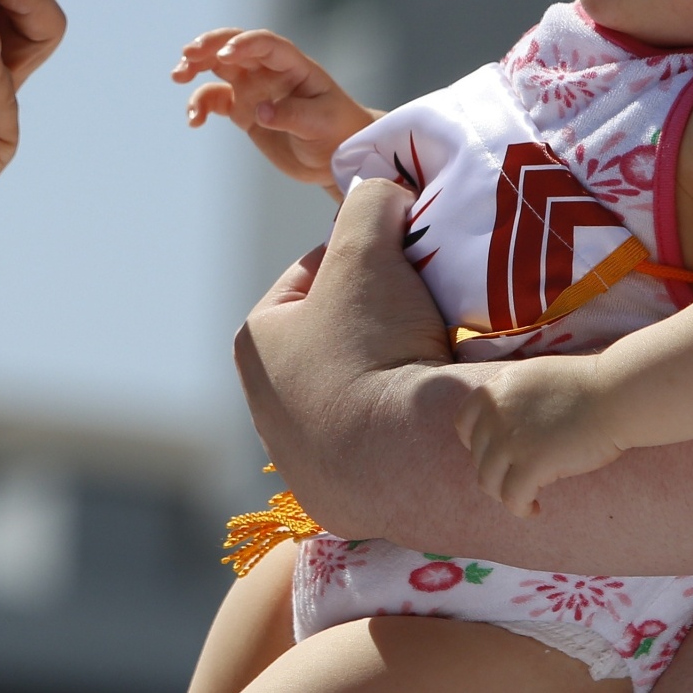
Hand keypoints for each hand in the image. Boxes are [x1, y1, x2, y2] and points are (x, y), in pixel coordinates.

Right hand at [173, 28, 378, 188]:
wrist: (336, 156)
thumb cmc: (338, 133)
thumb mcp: (322, 124)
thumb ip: (293, 116)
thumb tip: (259, 111)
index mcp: (294, 66)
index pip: (267, 45)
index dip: (244, 44)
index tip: (223, 55)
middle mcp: (270, 71)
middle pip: (235, 46)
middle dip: (209, 45)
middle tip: (187, 55)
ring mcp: (255, 88)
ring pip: (218, 66)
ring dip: (196, 65)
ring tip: (178, 76)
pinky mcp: (243, 110)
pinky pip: (215, 100)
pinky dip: (200, 105)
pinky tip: (194, 121)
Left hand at [234, 179, 454, 536]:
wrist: (413, 461)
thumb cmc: (375, 343)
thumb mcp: (370, 245)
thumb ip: (371, 201)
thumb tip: (384, 192)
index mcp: (256, 342)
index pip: (317, 272)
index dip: (367, 254)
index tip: (407, 257)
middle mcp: (264, 405)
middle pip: (337, 333)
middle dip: (379, 315)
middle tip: (428, 306)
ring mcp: (300, 460)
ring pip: (355, 390)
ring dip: (390, 370)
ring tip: (435, 358)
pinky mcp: (341, 500)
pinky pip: (377, 443)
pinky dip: (401, 421)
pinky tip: (430, 410)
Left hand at [454, 355, 626, 518]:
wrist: (616, 395)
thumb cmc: (588, 386)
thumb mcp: (536, 378)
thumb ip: (514, 398)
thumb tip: (503, 425)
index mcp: (495, 389)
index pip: (463, 424)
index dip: (476, 445)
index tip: (496, 456)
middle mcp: (494, 412)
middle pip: (478, 456)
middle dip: (497, 471)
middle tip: (521, 480)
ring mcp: (509, 438)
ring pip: (489, 482)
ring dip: (506, 494)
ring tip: (527, 498)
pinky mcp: (530, 463)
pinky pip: (511, 498)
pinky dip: (520, 508)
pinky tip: (535, 509)